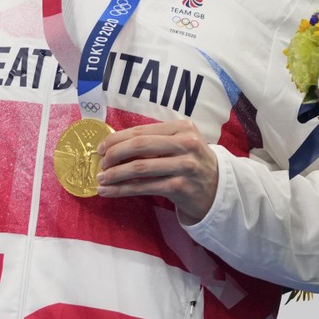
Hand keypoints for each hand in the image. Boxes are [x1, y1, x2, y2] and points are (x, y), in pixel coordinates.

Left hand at [96, 119, 218, 222]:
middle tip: (100, 163)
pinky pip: (144, 187)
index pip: (142, 131)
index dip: (117, 138)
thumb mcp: (180, 144)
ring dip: (114, 174)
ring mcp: (184, 165)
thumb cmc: (191, 163)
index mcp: (182, 127)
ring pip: (140, 168)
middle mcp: (186, 143)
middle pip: (139, 146)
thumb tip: (114, 145)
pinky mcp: (180, 187)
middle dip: (114, 154)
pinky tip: (108, 192)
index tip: (101, 148)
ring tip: (100, 179)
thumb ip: (155, 141)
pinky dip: (122, 190)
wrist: (217, 189)